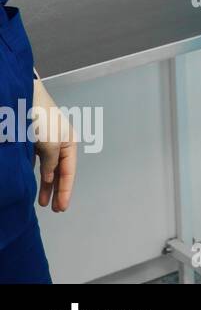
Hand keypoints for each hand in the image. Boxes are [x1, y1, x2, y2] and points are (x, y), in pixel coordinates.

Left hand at [31, 79, 76, 212]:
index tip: (61, 208)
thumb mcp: (50, 144)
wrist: (23, 100)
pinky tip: (31, 182)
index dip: (65, 191)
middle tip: (55, 210)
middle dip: (57, 191)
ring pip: (47, 169)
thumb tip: (50, 178)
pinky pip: (36, 163)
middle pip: (59, 172)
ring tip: (41, 202)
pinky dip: (35, 174)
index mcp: (69, 143)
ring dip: (45, 185)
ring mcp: (45, 143)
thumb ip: (51, 164)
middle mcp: (59, 144)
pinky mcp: (31, 142)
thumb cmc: (42, 121)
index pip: (68, 172)